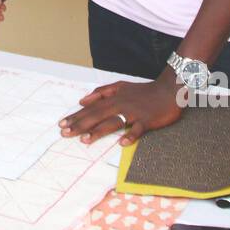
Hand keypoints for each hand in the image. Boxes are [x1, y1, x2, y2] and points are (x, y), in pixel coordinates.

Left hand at [59, 75, 183, 145]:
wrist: (168, 90)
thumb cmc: (143, 91)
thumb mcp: (120, 86)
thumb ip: (101, 92)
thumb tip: (82, 100)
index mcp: (113, 98)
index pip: (90, 108)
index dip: (76, 116)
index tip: (61, 124)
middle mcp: (120, 105)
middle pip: (97, 116)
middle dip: (80, 125)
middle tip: (65, 133)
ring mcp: (133, 113)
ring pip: (113, 122)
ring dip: (99, 131)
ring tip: (85, 140)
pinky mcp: (146, 121)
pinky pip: (137, 129)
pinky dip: (130, 136)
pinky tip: (122, 143)